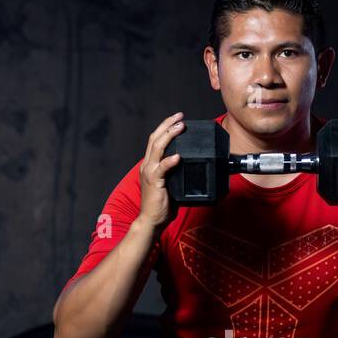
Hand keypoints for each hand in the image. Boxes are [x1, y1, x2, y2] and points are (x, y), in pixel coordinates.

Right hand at [138, 112, 184, 230]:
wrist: (151, 221)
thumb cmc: (161, 205)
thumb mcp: (169, 184)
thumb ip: (176, 173)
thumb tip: (190, 166)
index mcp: (149, 165)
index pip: (155, 140)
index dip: (165, 128)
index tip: (177, 120)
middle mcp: (147, 165)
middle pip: (155, 138)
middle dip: (168, 125)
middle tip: (180, 116)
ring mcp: (149, 173)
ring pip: (157, 148)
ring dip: (170, 135)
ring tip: (181, 126)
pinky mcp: (154, 183)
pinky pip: (162, 168)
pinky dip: (170, 161)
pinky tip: (178, 156)